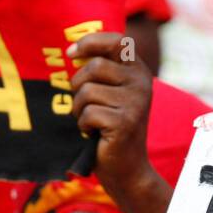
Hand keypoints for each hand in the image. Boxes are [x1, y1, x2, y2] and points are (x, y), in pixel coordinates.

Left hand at [68, 30, 168, 212]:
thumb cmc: (110, 130)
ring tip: (91, 123)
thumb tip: (71, 50)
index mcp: (139, 72)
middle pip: (94, 66)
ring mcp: (136, 103)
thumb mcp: (110, 94)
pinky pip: (88, 113)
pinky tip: (95, 135)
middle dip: (79, 86)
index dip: (90, 42)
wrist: (127, 170)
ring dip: (80, 110)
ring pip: (87, 91)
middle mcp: (142, 84)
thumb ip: (100, 71)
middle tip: (84, 106)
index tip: (70, 53)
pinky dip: (83, 126)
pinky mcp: (125, 122)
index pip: (116, 41)